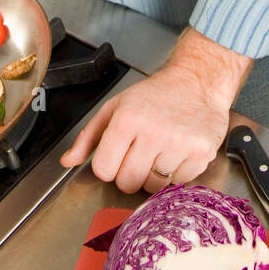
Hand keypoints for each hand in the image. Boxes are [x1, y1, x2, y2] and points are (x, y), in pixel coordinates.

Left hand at [58, 66, 227, 194]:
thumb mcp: (115, 107)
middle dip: (130, 173)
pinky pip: (178, 185)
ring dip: (153, 176)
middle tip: (140, 153)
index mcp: (128, 119)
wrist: (197, 81)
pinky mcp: (200, 154)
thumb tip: (67, 161)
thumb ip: (88, 136)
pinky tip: (177, 153)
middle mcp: (154, 132)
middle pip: (127, 183)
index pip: (103, 170)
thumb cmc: (156, 95)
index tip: (117, 155)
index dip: (108, 165)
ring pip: (153, 188)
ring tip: (159, 152)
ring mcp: (179, 145)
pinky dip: (176, 175)